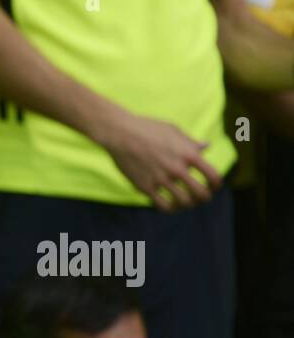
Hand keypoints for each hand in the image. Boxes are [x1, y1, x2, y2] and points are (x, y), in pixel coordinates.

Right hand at [96, 110, 221, 211]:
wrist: (120, 133)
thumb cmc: (148, 128)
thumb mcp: (174, 131)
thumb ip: (191, 143)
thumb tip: (206, 146)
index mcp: (188, 153)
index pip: (213, 176)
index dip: (217, 185)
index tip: (213, 187)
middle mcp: (177, 168)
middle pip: (201, 194)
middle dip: (204, 199)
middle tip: (200, 198)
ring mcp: (161, 179)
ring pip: (182, 203)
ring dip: (187, 205)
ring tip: (184, 203)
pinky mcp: (145, 187)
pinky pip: (162, 205)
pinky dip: (169, 208)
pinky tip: (168, 205)